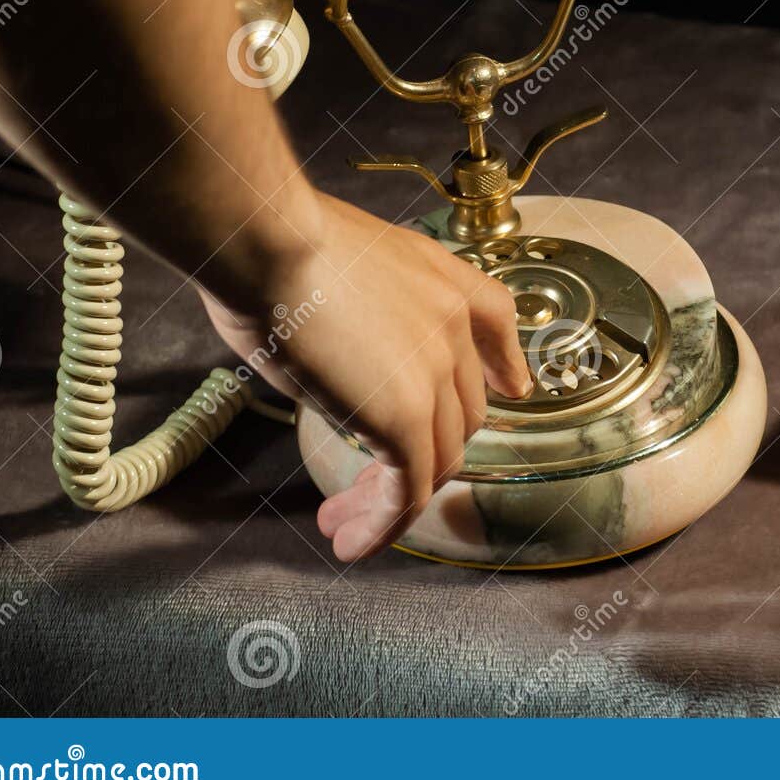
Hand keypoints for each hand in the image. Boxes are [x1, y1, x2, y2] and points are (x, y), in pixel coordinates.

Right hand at [199, 191, 531, 560]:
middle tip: (369, 484)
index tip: (512, 385)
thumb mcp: (330, 267)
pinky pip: (411, 485)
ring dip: (394, 499)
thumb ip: (354, 318)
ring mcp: (436, 370)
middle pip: (458, 407)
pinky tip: (355, 539)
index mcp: (438, 276)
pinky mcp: (406, 415)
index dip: (506, 362)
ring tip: (347, 526)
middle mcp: (452, 323)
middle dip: (420, 452)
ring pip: (437, 456)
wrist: (267, 240)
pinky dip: (387, 521)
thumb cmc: (271, 243)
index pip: (496, 320)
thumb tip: (330, 365)